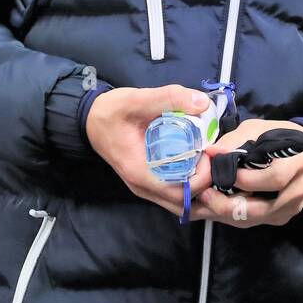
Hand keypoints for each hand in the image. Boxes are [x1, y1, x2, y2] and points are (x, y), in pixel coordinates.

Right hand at [85, 84, 217, 216]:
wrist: (90, 119)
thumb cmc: (110, 112)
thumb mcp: (136, 99)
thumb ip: (168, 98)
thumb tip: (202, 103)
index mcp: (141, 173)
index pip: (179, 192)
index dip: (201, 177)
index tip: (207, 152)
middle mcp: (143, 187)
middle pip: (183, 204)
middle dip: (205, 186)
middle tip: (211, 157)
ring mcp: (145, 187)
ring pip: (179, 203)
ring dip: (200, 190)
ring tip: (208, 163)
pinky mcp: (148, 182)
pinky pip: (173, 194)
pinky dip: (190, 187)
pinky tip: (198, 165)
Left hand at [186, 118, 302, 227]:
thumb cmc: (285, 138)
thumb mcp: (262, 129)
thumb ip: (236, 141)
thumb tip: (210, 153)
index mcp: (296, 165)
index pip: (274, 179)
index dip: (245, 180)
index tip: (214, 175)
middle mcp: (295, 193)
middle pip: (259, 209)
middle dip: (223, 204)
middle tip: (199, 195)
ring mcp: (288, 210)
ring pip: (251, 220)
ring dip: (220, 213)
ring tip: (195, 205)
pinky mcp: (280, 219)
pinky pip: (250, 222)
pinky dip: (227, 216)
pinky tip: (209, 208)